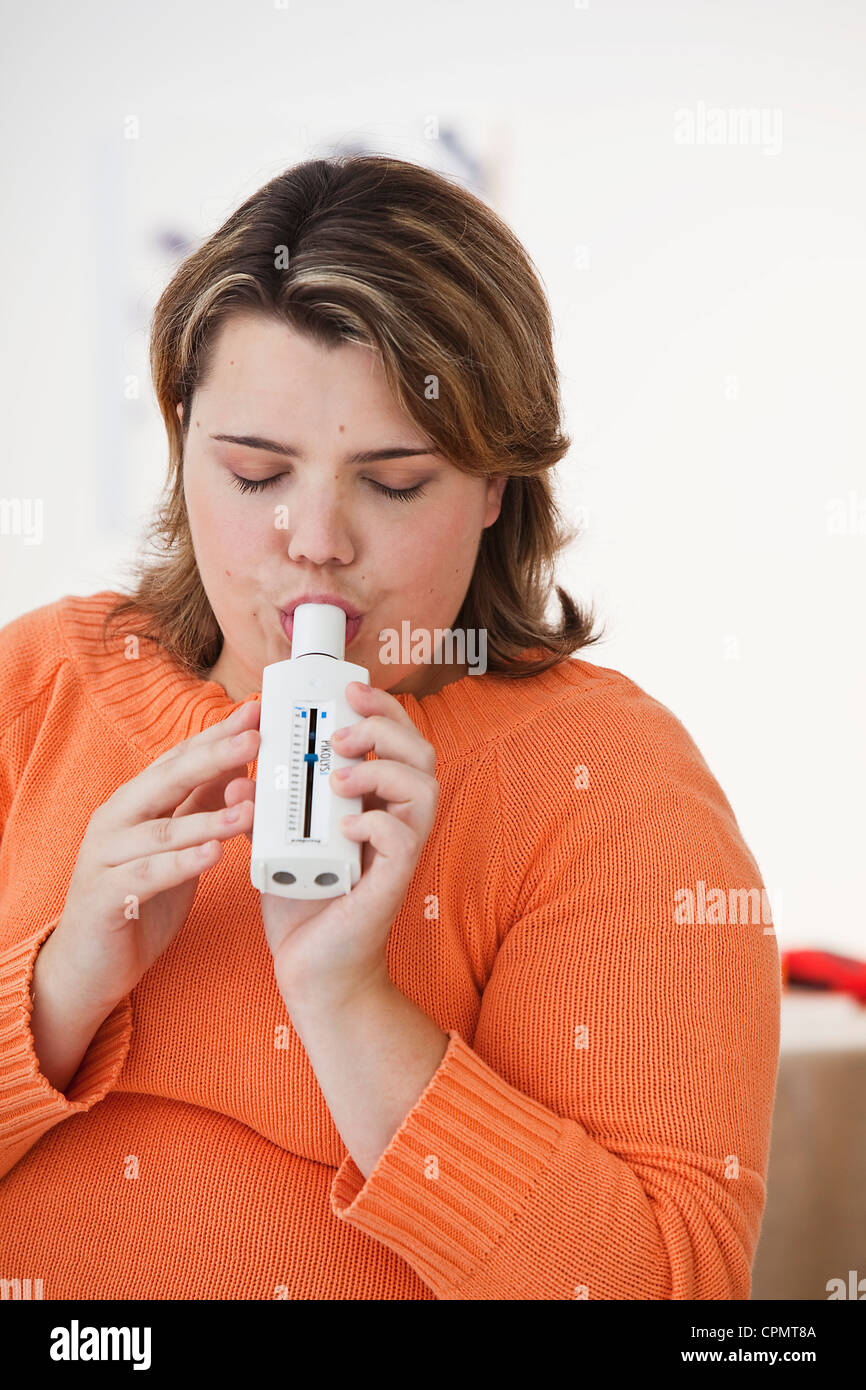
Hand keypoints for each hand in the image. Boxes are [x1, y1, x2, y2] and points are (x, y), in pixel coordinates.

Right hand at [47, 699, 261, 1016]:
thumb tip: (239, 763)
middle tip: (255, 740)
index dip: (217, 735)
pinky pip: (147, 875)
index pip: (179, 759)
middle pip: (168, 781)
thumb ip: (201, 805)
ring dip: (209, 818)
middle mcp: (115, 821)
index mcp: (134, 803)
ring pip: (162, 830)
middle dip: (214, 757)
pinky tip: (212, 856)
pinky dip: (181, 864)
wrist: (88, 965)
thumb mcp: (177, 847)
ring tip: (251, 809)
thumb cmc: (137, 900)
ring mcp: (105, 857)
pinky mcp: (105, 897)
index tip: (255, 712)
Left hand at [231, 681, 438, 1012]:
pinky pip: (404, 839)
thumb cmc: (301, 903)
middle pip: (421, 753)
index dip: (380, 709)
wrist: (310, 970)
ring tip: (339, 775)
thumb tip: (236, 771)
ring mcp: (398, 852)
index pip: (395, 741)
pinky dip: (376, 823)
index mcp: (374, 803)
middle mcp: (395, 821)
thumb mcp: (275, 840)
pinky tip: (345, 826)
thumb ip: (264, 804)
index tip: (348, 689)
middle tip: (342, 728)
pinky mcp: (391, 883)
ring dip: (382, 770)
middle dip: (386, 726)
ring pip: (424, 789)